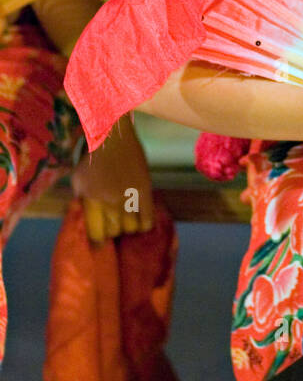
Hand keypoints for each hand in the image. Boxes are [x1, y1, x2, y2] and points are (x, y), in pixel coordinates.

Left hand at [70, 115, 154, 242]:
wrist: (113, 136)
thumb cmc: (92, 157)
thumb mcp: (78, 180)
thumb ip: (81, 201)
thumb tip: (85, 221)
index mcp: (90, 199)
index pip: (96, 233)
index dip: (98, 242)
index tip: (100, 244)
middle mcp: (109, 200)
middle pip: (114, 231)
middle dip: (113, 231)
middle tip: (114, 226)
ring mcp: (128, 195)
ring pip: (131, 227)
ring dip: (129, 227)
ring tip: (127, 221)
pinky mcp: (144, 189)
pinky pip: (147, 218)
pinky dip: (145, 224)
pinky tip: (142, 223)